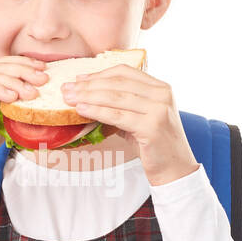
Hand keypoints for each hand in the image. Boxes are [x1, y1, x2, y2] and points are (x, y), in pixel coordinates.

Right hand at [0, 56, 49, 181]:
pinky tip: (13, 97)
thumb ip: (16, 102)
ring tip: (32, 93)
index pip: (3, 67)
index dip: (24, 65)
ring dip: (14, 83)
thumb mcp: (4, 118)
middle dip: (23, 71)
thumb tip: (40, 90)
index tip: (45, 70)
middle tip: (43, 79)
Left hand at [59, 65, 199, 185]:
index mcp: (160, 87)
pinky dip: (97, 111)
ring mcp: (158, 110)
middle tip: (67, 88)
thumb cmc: (153, 144)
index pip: (125, 72)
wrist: (174, 169)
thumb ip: (120, 105)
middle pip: (118, 83)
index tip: (79, 78)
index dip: (99, 74)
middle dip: (88, 85)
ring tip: (69, 98)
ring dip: (88, 96)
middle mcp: (162, 94)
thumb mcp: (139, 117)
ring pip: (115, 98)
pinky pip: (117, 116)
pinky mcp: (152, 126)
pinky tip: (81, 110)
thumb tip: (85, 96)